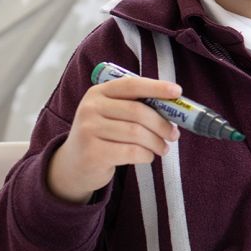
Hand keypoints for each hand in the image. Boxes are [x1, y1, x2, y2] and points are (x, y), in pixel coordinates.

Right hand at [47, 76, 180, 202]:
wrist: (73, 164)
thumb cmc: (103, 136)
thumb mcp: (112, 115)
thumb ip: (136, 107)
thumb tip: (174, 110)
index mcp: (98, 93)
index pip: (131, 85)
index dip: (156, 87)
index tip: (177, 92)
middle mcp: (90, 108)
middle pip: (138, 111)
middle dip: (162, 124)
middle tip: (174, 134)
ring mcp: (88, 130)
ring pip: (137, 133)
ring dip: (157, 143)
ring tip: (163, 148)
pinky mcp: (92, 153)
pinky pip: (131, 152)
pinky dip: (146, 155)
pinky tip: (148, 157)